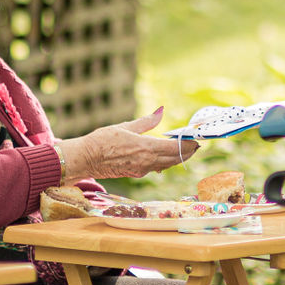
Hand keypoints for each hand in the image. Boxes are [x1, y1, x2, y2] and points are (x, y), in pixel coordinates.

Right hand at [59, 108, 196, 179]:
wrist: (85, 159)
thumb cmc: (102, 140)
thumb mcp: (126, 126)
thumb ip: (146, 121)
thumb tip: (161, 110)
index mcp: (146, 149)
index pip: (176, 149)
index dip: (189, 144)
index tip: (198, 138)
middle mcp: (147, 162)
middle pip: (176, 159)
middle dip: (188, 152)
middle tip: (196, 144)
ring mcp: (142, 170)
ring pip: (167, 165)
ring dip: (178, 157)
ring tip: (185, 148)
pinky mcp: (136, 173)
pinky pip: (156, 168)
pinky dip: (165, 161)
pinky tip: (166, 155)